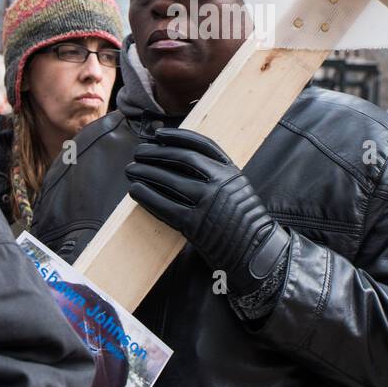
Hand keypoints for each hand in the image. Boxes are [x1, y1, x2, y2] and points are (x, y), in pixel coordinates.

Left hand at [126, 128, 288, 296]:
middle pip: (181, 159)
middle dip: (156, 153)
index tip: (158, 135)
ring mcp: (208, 204)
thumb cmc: (244, 221)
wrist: (256, 252)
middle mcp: (220, 183)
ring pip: (170, 180)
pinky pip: (165, 207)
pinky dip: (147, 197)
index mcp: (231, 171)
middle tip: (138, 152)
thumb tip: (179, 158)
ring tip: (131, 170)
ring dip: (146, 172)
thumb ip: (218, 173)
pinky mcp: (195, 225)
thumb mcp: (239, 189)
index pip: (201, 144)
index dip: (177, 137)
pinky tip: (135, 190)